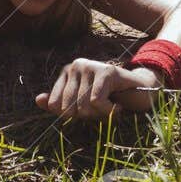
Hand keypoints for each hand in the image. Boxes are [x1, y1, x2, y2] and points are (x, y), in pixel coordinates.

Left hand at [35, 59, 158, 119]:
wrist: (142, 94)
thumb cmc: (110, 100)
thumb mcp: (82, 105)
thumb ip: (60, 104)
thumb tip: (38, 100)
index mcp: (67, 73)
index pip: (55, 104)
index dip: (72, 116)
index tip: (89, 111)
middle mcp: (76, 65)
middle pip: (69, 107)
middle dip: (88, 116)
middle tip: (103, 109)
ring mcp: (90, 66)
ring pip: (83, 105)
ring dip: (100, 114)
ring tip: (111, 106)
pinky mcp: (106, 71)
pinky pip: (96, 101)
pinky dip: (109, 110)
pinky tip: (118, 105)